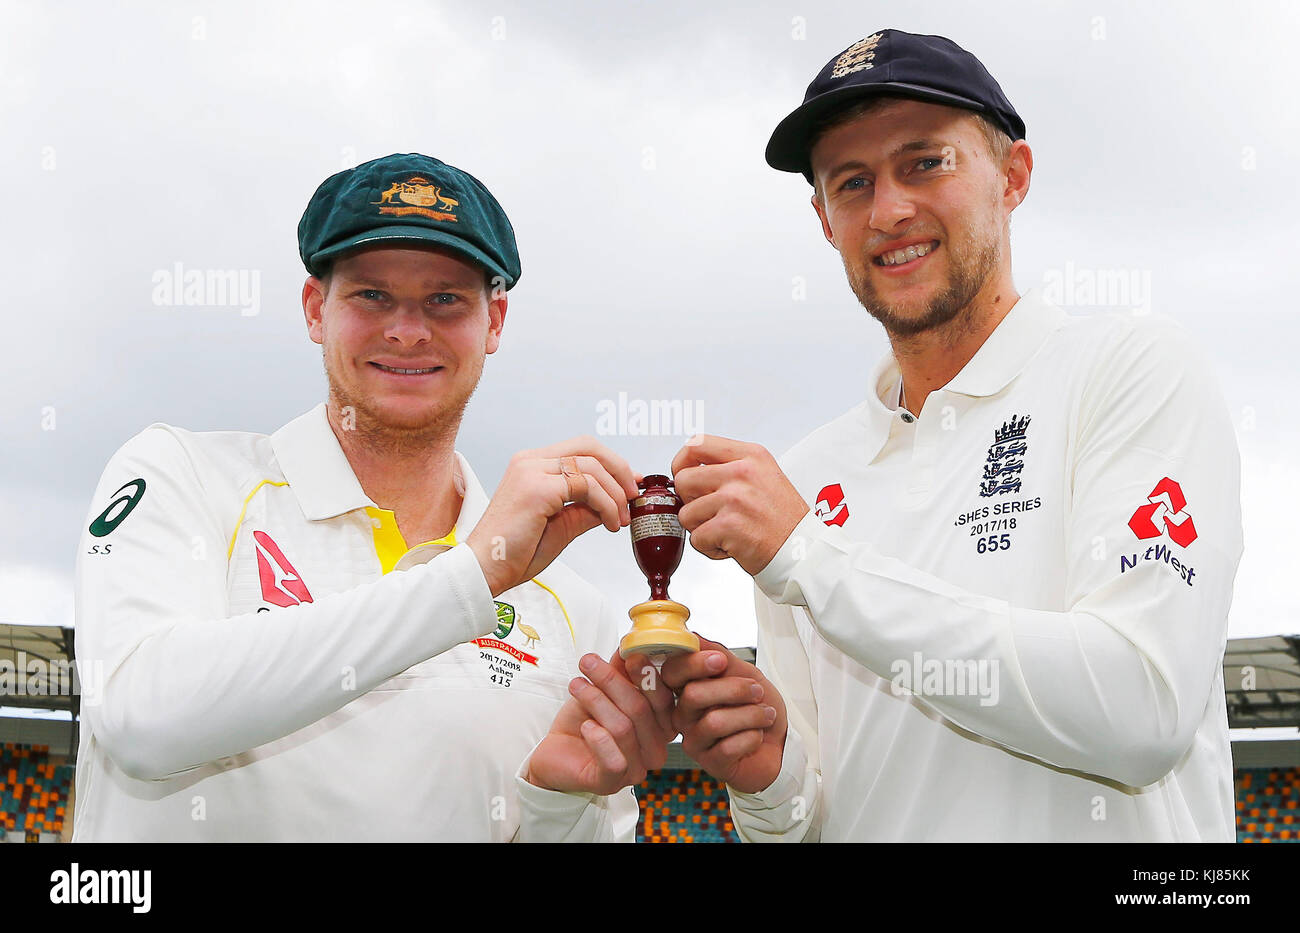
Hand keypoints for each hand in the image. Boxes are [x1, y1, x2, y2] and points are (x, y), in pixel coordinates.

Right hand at [467, 437, 638, 595]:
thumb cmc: (514, 552)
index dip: (612, 463)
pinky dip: (606, 505)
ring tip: (619, 520)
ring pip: (592, 467)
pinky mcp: (537, 488)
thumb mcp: (562, 525)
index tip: (630, 484)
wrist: (485, 570)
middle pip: (589, 446)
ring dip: (615, 495)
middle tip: (632, 496)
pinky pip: (586, 486)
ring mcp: (532, 471)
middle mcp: (530, 461)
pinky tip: (607, 523)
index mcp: (532, 466)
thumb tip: (616, 502)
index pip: (581, 449)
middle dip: (619, 469)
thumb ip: (586, 508)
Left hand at [525, 651, 675, 795]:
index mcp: (660, 726)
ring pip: (623, 728)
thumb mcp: (604, 690)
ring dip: (596, 700)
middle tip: (589, 662)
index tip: (629, 654)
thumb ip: (621, 669)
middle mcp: (655, 749)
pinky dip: (598, 738)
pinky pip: (613, 759)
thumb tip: (629, 643)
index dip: (647, 675)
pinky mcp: (612, 782)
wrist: (556, 754)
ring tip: (576, 684)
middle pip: (640, 709)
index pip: (664, 699)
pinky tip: (585, 725)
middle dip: (612, 681)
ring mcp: (636, 768)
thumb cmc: (585, 722)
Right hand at [660, 635, 786, 793]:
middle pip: (692, 695)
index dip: (693, 664)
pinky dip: (751, 738)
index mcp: (688, 688)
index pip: (672, 672)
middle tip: (757, 691)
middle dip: (733, 689)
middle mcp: (684, 714)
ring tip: (765, 715)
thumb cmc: (759, 707)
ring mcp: (694, 740)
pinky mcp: (710, 763)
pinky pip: (727, 747)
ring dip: (750, 715)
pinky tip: (757, 737)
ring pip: (714, 722)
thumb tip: (692, 637)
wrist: (781, 744)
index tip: (720, 661)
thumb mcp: (745, 672)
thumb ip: (718, 655)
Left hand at [671, 435, 808, 575]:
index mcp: (750, 455)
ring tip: (726, 531)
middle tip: (710, 512)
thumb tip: (690, 470)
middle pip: (683, 479)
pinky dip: (709, 548)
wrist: (802, 550)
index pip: (697, 443)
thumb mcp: (763, 475)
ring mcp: (735, 498)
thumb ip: (730, 467)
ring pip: (686, 513)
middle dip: (689, 501)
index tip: (685, 476)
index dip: (681, 462)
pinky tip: (731, 545)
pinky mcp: (729, 525)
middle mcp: (742, 472)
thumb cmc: (783, 519)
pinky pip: (696, 538)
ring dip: (701, 528)